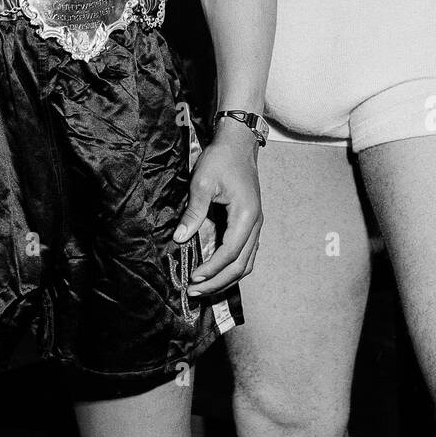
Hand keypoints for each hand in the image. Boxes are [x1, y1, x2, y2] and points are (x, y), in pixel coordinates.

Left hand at [172, 121, 262, 295]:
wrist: (237, 144)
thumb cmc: (221, 160)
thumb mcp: (203, 182)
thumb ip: (194, 212)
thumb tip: (180, 239)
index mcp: (246, 215)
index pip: (230, 253)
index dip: (211, 269)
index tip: (192, 279)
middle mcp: (255, 224)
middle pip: (241, 265)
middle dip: (217, 282)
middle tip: (193, 292)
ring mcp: (255, 226)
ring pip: (246, 263)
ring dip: (225, 279)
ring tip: (202, 288)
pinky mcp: (249, 225)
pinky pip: (244, 254)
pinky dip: (230, 268)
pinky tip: (213, 272)